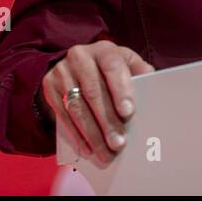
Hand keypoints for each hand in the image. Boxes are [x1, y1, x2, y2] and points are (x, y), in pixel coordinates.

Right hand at [42, 41, 153, 163]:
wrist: (74, 64)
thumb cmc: (107, 67)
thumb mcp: (124, 61)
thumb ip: (138, 70)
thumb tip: (152, 79)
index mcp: (103, 49)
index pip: (112, 67)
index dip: (121, 89)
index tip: (128, 112)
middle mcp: (79, 56)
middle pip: (93, 92)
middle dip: (107, 120)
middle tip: (118, 143)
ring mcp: (62, 71)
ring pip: (77, 107)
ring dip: (92, 133)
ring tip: (105, 152)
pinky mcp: (49, 86)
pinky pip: (63, 115)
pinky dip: (76, 134)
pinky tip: (87, 148)